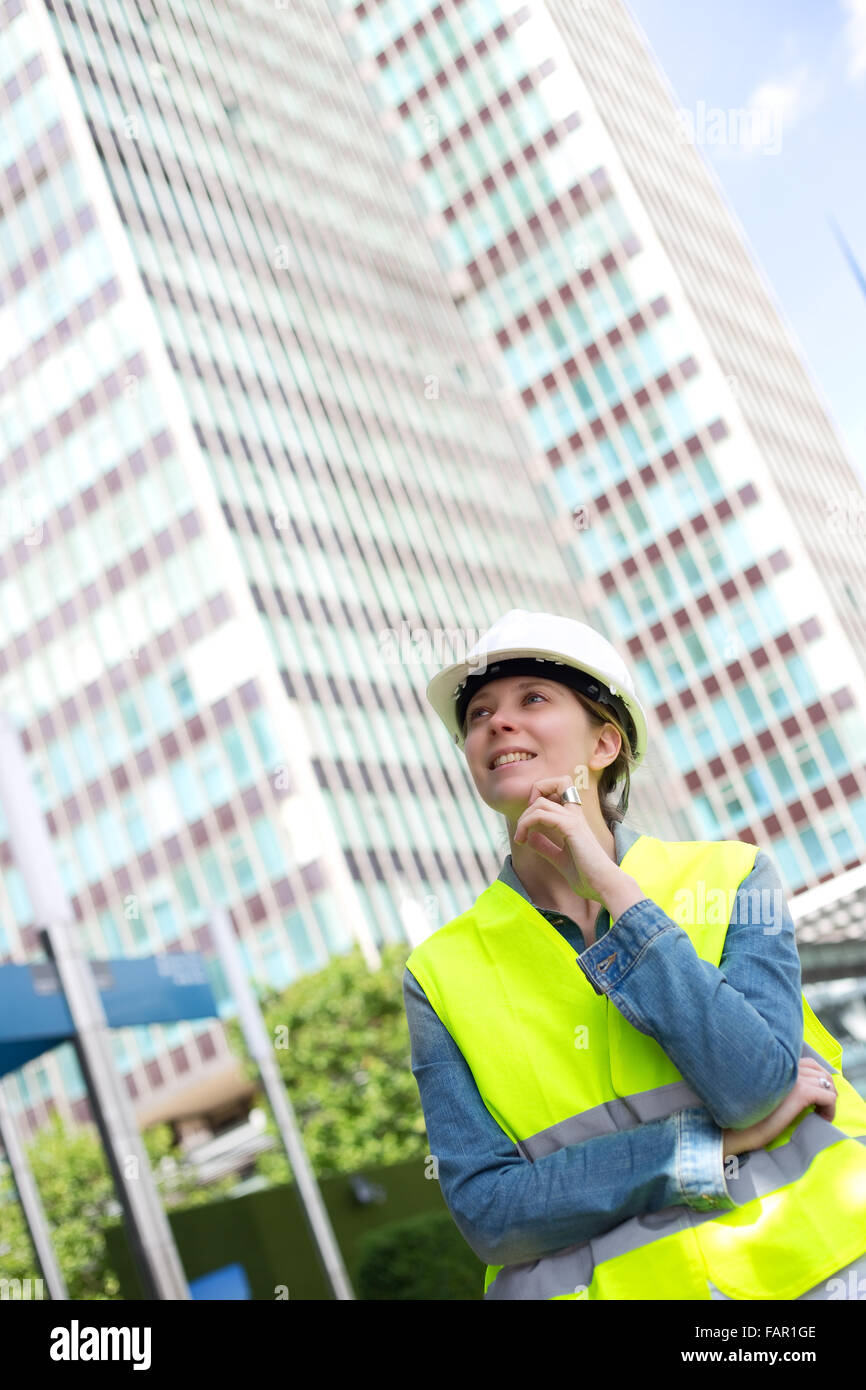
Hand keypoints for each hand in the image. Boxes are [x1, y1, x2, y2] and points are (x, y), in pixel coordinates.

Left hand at [512, 776, 617, 902]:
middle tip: (521, 832)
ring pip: (541, 801)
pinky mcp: (571, 827)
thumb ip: (546, 847)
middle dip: (527, 808)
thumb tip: (530, 837)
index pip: (558, 786)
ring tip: (520, 838)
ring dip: (524, 819)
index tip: (530, 820)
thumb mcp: (559, 859)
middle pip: (548, 786)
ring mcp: (574, 818)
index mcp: (574, 818)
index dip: (539, 795)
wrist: (604, 886)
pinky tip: (524, 840)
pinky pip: (542, 815)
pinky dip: (527, 824)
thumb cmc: (587, 875)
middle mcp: (575, 814)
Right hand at [722, 1058, 837, 1157]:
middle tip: (822, 1106)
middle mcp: (785, 1066)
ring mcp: (793, 1077)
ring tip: (821, 1113)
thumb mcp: (763, 1095)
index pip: (807, 1062)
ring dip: (829, 1098)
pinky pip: (828, 1097)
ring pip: (826, 1082)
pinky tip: (823, 1118)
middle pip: (819, 1070)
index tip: (816, 1097)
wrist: (735, 1127)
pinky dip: (830, 1108)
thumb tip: (799, 1089)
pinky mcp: (800, 1092)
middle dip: (826, 1087)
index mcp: (775, 1064)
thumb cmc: (744, 1116)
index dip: (816, 1078)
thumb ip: (778, 1084)